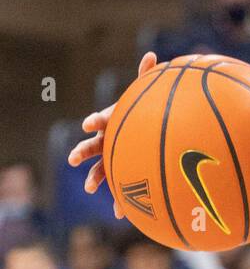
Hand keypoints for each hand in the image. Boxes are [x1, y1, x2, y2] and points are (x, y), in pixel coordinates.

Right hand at [67, 51, 157, 216]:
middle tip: (74, 157)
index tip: (89, 124)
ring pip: (100, 170)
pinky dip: (122, 201)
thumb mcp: (148, 98)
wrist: (154, 138)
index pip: (101, 120)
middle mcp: (109, 141)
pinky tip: (122, 214)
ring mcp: (115, 160)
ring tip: (89, 187)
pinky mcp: (125, 176)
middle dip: (82, 151)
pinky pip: (122, 190)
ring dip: (93, 177)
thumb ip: (149, 78)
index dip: (95, 121)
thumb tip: (155, 54)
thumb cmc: (148, 115)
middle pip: (92, 146)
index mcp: (113, 123)